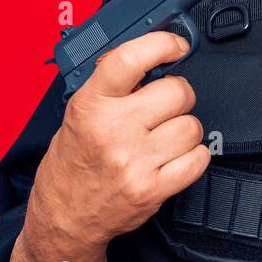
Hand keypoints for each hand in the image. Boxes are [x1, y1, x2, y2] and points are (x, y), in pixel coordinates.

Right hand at [27, 30, 210, 254]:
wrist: (63, 218)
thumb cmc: (72, 163)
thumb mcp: (78, 114)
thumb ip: (112, 87)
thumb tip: (152, 59)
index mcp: (91, 105)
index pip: (131, 58)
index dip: (162, 44)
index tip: (176, 45)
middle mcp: (113, 130)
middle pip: (177, 92)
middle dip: (178, 95)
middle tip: (165, 106)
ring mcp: (135, 161)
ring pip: (192, 126)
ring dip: (184, 129)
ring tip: (164, 137)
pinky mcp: (153, 189)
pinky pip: (198, 159)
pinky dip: (193, 157)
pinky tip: (175, 157)